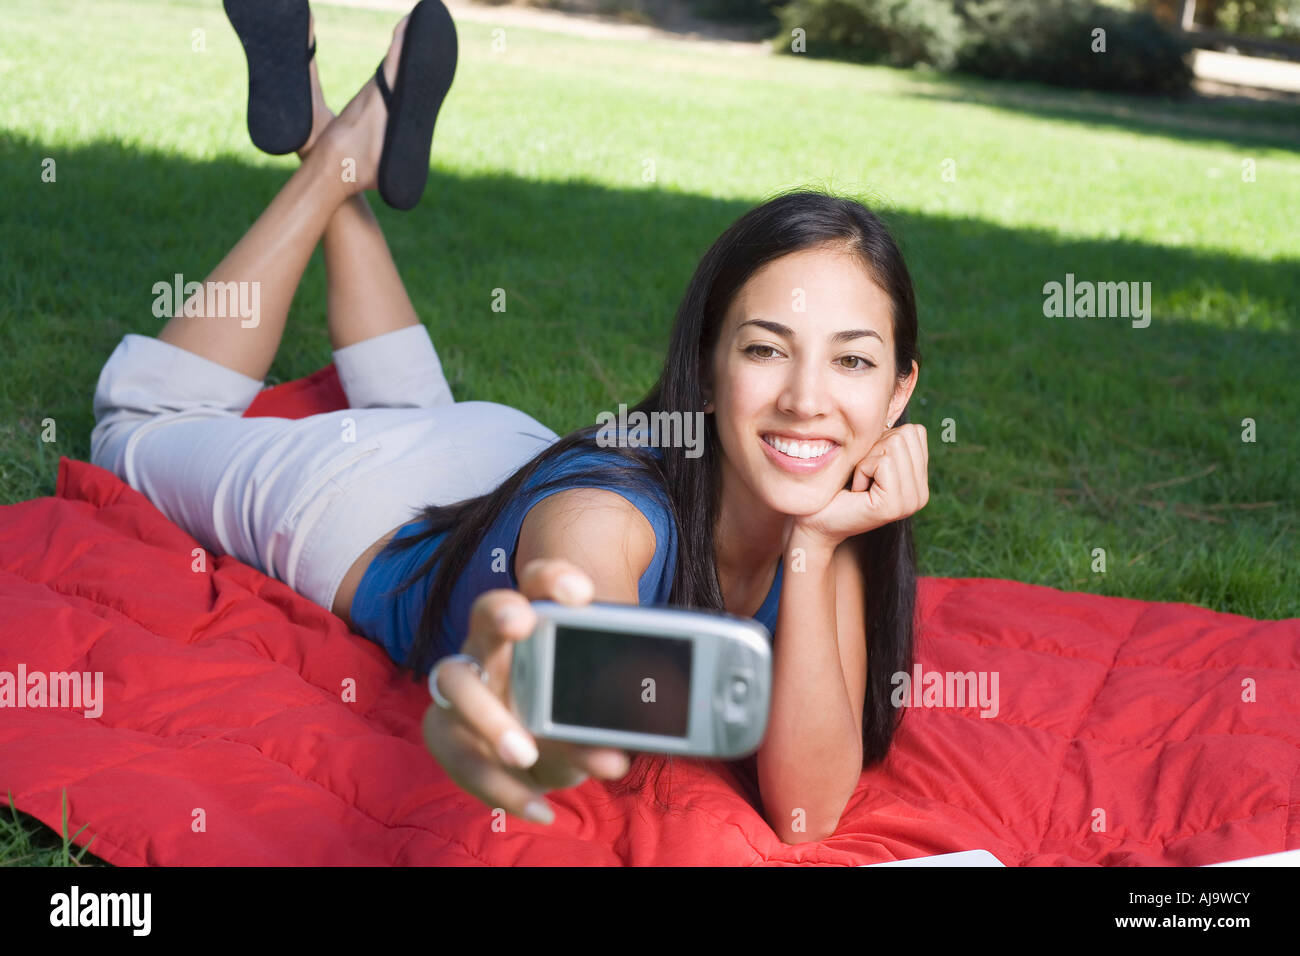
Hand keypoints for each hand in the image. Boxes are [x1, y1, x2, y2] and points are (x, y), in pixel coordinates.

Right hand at [420, 558, 630, 824]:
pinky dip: (498, 786)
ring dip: (488, 715)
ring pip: (456, 680)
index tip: (581, 594)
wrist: (533, 758)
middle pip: (485, 612)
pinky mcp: (446, 729)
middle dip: (503, 612)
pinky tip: (537, 807)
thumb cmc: (564, 721)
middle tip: (523, 623)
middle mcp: (492, 647)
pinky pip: (458, 751)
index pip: (538, 584)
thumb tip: (615, 755)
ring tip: (523, 753)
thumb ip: (599, 733)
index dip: (553, 579)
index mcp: (534, 627)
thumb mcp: (588, 724)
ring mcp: (465, 686)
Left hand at [791, 423, 929, 549]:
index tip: (867, 467)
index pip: (915, 431)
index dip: (883, 441)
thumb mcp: (866, 456)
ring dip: (867, 459)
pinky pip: (882, 460)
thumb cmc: (835, 487)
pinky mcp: (893, 505)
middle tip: (861, 477)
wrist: (814, 523)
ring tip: (858, 483)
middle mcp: (921, 494)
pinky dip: (862, 469)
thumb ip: (888, 438)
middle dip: (875, 449)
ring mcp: (910, 502)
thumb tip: (897, 395)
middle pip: (906, 434)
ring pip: (894, 444)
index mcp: (919, 482)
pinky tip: (856, 490)